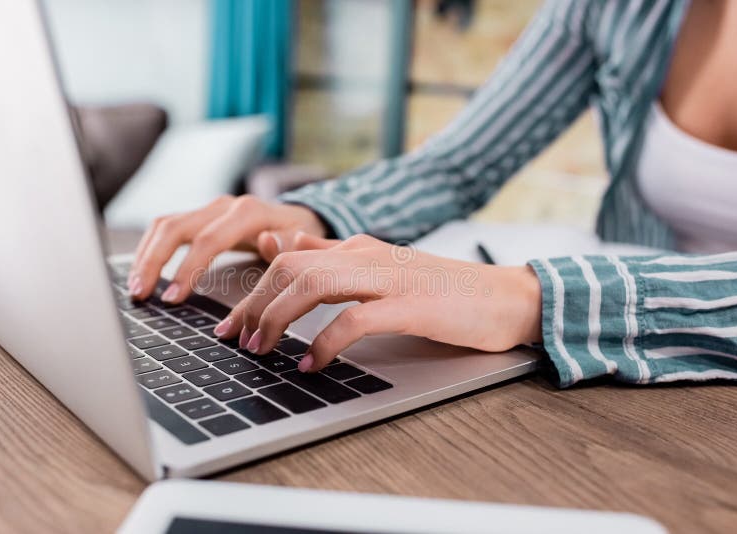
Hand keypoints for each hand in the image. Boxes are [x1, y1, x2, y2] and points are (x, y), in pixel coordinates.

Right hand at [127, 195, 326, 302]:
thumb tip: (267, 243)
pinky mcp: (201, 217)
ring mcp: (209, 210)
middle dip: (154, 261)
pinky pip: (167, 228)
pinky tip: (143, 272)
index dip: (188, 269)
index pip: (208, 240)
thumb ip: (289, 244)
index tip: (174, 298)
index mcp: (248, 213)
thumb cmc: (302, 236)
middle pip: (176, 227)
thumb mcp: (305, 242)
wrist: (300, 218)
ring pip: (165, 225)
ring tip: (136, 287)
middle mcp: (223, 206)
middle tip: (140, 293)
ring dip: (146, 255)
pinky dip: (151, 249)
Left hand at [213, 234, 542, 371]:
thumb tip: (281, 241)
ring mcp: (389, 277)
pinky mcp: (410, 305)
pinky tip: (312, 365)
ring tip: (262, 350)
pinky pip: (354, 319)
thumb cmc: (443, 291)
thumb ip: (330, 256)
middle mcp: (367, 255)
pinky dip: (325, 344)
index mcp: (358, 248)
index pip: (289, 256)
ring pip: (313, 284)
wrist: (506, 298)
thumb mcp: (379, 268)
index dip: (252, 289)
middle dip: (253, 305)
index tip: (231, 322)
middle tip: (236, 340)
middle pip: (290, 267)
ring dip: (278, 319)